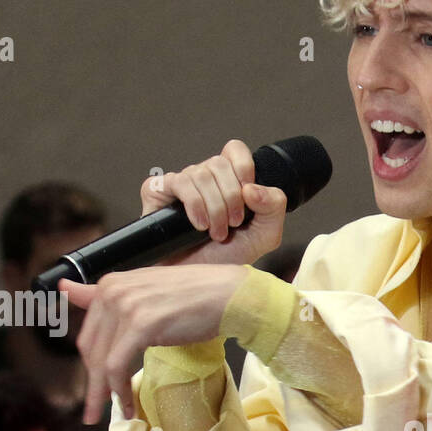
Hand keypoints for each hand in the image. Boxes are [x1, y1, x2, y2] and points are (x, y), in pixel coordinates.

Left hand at [62, 139, 286, 424]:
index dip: (89, 362)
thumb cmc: (198, 296)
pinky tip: (126, 406)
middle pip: (91, 348)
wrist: (230, 295)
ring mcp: (126, 306)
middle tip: (94, 409)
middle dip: (92, 382)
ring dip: (103, 393)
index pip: (89, 330)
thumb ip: (108, 295)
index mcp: (112, 283)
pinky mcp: (140, 324)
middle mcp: (113, 291)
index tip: (92, 386)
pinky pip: (118, 366)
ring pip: (101, 360)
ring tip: (105, 415)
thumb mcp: (148, 294)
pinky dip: (118, 390)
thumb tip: (64, 289)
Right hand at [138, 140, 287, 266]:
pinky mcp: (157, 191)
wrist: (197, 280)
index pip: (234, 150)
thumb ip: (274, 207)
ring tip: (215, 233)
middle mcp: (204, 178)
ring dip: (214, 207)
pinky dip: (194, 204)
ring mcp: (180, 184)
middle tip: (233, 224)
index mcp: (228, 181)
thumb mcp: (264, 236)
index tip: (248, 194)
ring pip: (200, 173)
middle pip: (219, 163)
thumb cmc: (226, 259)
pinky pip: (179, 182)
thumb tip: (252, 188)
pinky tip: (198, 225)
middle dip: (231, 197)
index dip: (243, 165)